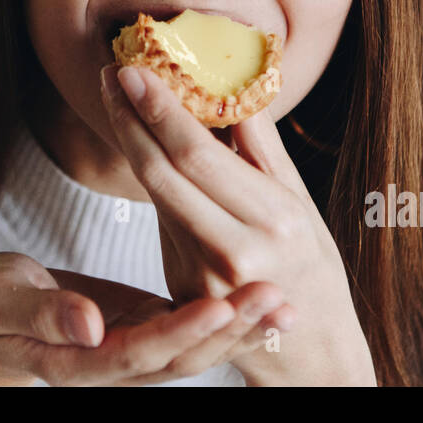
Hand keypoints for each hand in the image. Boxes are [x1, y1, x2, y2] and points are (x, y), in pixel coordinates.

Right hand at [0, 251, 290, 385]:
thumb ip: (41, 312)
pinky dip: (236, 316)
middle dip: (231, 328)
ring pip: (200, 346)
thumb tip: (86, 325)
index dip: (181, 330)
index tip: (218, 303)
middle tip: (274, 296)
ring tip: (285, 301)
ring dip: (243, 325)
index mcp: (82, 362)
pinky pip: (200, 327)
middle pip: (184, 355)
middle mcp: (120, 365)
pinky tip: (270, 299)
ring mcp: (141, 349)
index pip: (140, 351)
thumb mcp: (3, 299)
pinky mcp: (154, 329)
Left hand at [101, 64, 376, 385]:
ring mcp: (202, 276)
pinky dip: (150, 175)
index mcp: (272, 220)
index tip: (133, 71)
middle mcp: (233, 251)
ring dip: (130, 140)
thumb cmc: (312, 266)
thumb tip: (232, 85)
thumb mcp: (301, 201)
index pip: (197, 155)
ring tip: (116, 98)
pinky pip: (162, 218)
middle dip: (128, 118)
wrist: (309, 350)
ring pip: (155, 194)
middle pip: (162, 174)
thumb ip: (261, 147)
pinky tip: (139, 140)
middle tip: (110, 73)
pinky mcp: (182, 288)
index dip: (159, 110)